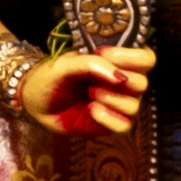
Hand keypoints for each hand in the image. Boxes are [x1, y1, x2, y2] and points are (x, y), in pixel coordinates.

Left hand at [16, 40, 152, 139]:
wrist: (34, 102)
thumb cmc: (50, 77)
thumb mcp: (66, 64)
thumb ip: (92, 64)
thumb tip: (120, 78)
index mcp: (116, 60)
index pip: (146, 58)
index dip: (132, 58)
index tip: (105, 55)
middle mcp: (121, 81)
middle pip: (143, 83)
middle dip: (118, 83)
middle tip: (92, 81)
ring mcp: (117, 103)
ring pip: (135, 105)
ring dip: (111, 100)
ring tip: (89, 94)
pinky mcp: (110, 123)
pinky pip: (125, 125)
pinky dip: (109, 118)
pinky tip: (91, 110)